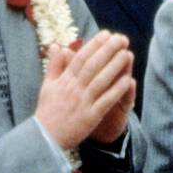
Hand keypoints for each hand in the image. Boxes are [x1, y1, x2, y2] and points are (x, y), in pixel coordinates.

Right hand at [35, 31, 135, 150]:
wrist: (44, 138)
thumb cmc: (47, 112)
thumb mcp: (47, 85)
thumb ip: (54, 65)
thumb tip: (55, 45)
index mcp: (64, 80)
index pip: (81, 58)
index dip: (95, 45)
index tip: (106, 34)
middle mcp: (74, 89)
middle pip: (93, 65)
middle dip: (108, 50)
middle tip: (122, 38)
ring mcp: (82, 102)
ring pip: (101, 80)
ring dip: (115, 66)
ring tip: (127, 54)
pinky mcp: (90, 117)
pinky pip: (105, 101)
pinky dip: (116, 90)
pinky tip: (127, 80)